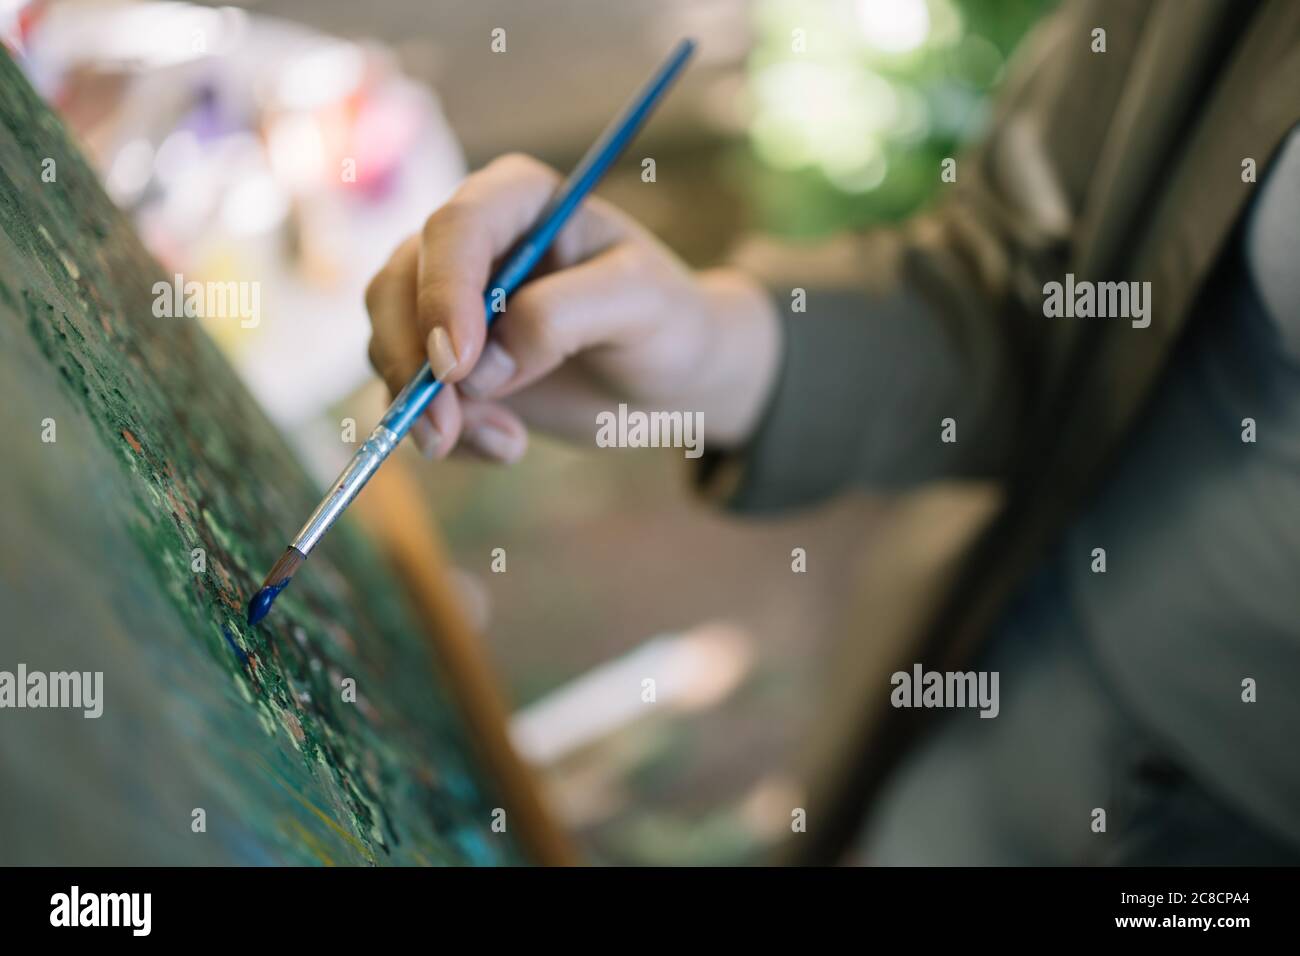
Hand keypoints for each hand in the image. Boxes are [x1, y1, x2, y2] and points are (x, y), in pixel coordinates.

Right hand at [364, 153, 780, 462]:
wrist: (673, 380)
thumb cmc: (667, 323)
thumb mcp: (640, 305)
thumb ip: (562, 316)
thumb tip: (483, 365)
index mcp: (517, 198)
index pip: (454, 228)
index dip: (443, 294)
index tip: (458, 366)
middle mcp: (470, 244)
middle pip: (395, 286)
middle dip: (412, 363)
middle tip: (445, 431)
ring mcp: (450, 305)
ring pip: (389, 344)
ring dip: (427, 409)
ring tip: (508, 444)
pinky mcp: (448, 365)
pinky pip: (410, 398)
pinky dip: (447, 435)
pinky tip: (506, 446)